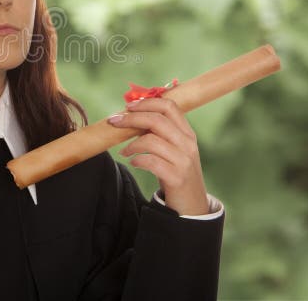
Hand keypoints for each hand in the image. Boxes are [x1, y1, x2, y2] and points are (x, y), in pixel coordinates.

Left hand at [107, 98, 209, 215]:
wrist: (192, 205)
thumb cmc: (176, 173)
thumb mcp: (174, 149)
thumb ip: (160, 133)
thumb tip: (132, 115)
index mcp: (187, 133)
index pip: (169, 106)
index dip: (147, 102)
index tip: (128, 106)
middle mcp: (188, 144)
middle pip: (156, 119)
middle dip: (131, 118)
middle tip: (114, 122)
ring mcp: (184, 161)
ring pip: (151, 140)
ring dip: (131, 144)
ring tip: (124, 151)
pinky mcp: (177, 177)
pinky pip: (151, 161)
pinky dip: (137, 160)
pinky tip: (134, 163)